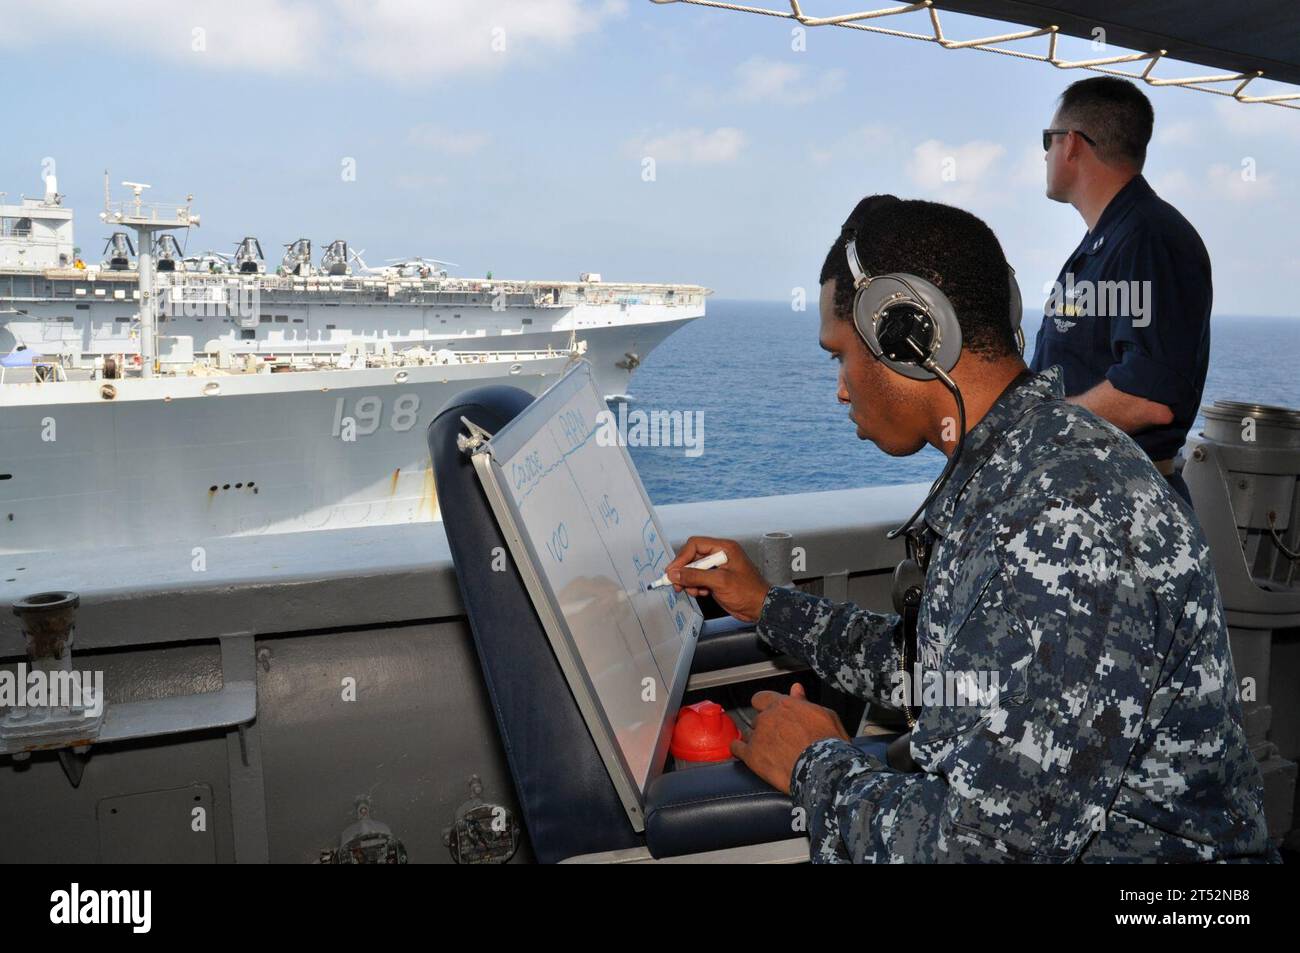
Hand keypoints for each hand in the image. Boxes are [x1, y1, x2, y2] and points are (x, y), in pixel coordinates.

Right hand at [665, 536, 770, 622]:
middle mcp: (720, 555)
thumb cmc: (748, 592)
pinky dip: (695, 587)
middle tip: (676, 584)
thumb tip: (675, 574)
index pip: (695, 545)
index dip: (682, 557)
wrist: (760, 608)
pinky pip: (699, 579)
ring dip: (689, 581)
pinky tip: (700, 593)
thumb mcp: (720, 582)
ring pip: (694, 570)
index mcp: (724, 548)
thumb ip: (696, 576)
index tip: (673, 571)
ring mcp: (718, 568)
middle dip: (684, 571)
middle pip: (693, 557)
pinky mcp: (716, 580)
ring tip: (692, 591)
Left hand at [730, 683, 850, 793]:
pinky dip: (739, 750)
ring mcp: (758, 736)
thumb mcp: (824, 715)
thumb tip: (796, 688)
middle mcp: (767, 717)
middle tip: (778, 739)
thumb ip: (805, 701)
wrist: (823, 769)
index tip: (770, 713)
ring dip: (755, 740)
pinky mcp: (752, 756)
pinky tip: (745, 754)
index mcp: (783, 705)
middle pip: (757, 719)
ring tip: (769, 752)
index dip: (765, 706)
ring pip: (748, 733)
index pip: (761, 698)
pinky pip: (736, 749)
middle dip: (765, 728)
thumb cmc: (829, 743)